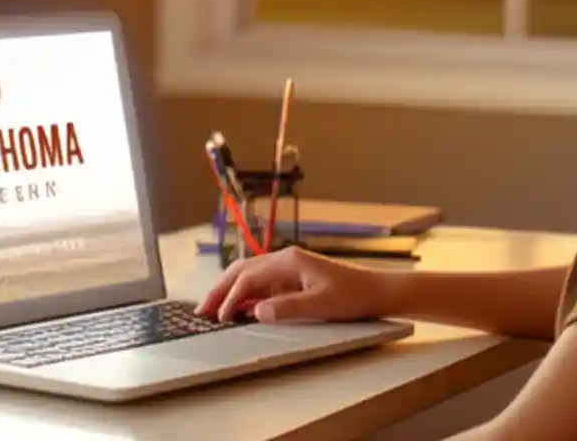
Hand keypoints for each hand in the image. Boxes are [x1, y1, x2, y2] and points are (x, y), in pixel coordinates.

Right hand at [194, 246, 388, 323]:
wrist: (375, 291)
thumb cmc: (352, 295)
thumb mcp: (320, 305)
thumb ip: (287, 308)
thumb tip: (256, 311)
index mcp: (288, 261)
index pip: (248, 277)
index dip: (231, 297)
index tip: (220, 318)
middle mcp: (284, 260)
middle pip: (241, 270)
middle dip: (219, 289)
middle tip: (201, 310)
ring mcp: (287, 268)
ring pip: (248, 275)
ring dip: (229, 290)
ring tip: (211, 309)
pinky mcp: (291, 278)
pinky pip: (260, 284)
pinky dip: (244, 295)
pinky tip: (238, 309)